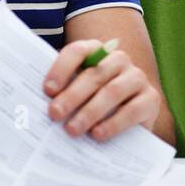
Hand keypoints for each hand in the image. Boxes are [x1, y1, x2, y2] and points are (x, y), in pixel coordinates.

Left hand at [43, 40, 160, 141]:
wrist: (128, 121)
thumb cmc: (91, 104)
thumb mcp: (76, 94)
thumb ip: (60, 92)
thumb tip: (32, 103)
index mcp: (97, 52)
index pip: (79, 51)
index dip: (62, 68)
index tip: (47, 90)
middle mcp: (119, 60)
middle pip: (94, 73)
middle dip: (72, 95)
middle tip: (54, 114)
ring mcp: (137, 78)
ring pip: (113, 91)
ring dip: (90, 111)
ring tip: (72, 129)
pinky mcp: (151, 99)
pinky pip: (133, 109)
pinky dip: (114, 123)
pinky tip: (98, 134)